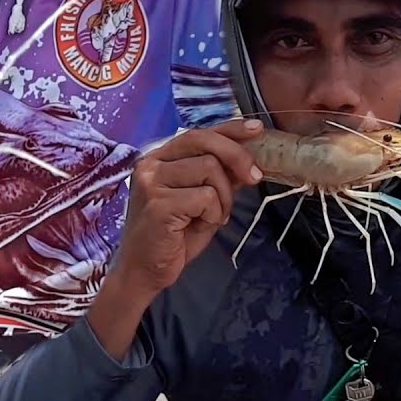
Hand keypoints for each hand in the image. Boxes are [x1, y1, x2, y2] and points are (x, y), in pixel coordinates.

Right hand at [113, 118, 264, 296]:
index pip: (198, 133)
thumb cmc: (172, 237)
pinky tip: (200, 225)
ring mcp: (151, 182)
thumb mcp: (200, 201)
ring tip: (213, 216)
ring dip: (223, 196)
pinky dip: (213, 213)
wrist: (144, 272)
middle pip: (204, 141)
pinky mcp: (158, 203)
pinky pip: (205, 197)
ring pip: (209, 168)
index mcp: (159, 158)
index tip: (257, 129)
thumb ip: (217, 178)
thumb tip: (247, 160)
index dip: (230, 129)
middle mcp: (151, 164)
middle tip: (254, 177)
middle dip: (237, 157)